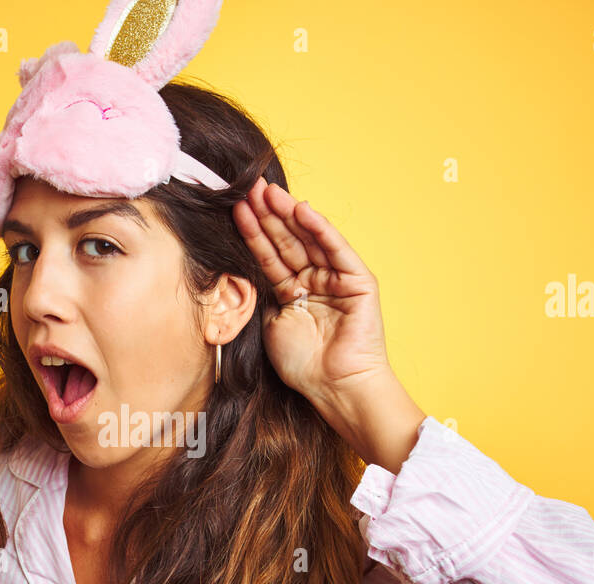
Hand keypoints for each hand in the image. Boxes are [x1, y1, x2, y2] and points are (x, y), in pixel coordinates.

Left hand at [232, 177, 391, 406]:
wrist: (334, 385)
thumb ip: (263, 291)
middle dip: (267, 215)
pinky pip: (336, 249)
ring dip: (287, 214)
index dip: (253, 232)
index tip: (235, 207)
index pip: (269, 255)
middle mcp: (314, 281)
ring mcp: (336, 278)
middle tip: (248, 187)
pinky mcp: (358, 280)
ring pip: (308, 240)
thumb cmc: (302, 363)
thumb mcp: (271, 321)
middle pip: (287, 241)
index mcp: (293, 291)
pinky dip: (319, 229)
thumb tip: (242, 265)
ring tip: (267, 192)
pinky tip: (300, 210)